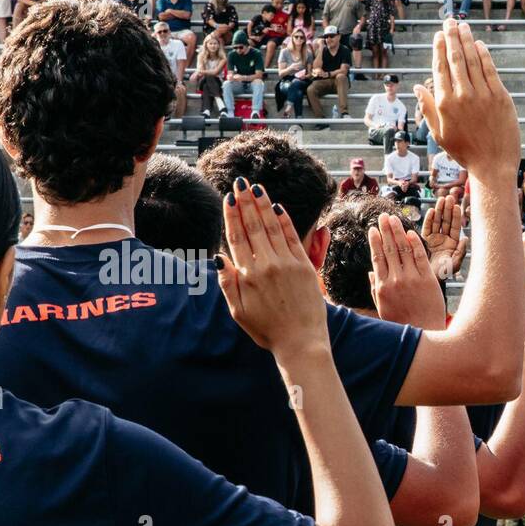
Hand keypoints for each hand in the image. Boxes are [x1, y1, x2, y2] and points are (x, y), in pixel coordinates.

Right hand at [217, 180, 326, 357]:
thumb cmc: (268, 330)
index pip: (236, 237)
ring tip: (257, 189)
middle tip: (241, 182)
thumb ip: (228, 284)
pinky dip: (285, 222)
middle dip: (246, 202)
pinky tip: (278, 208)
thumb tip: (219, 258)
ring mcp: (287, 264)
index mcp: (247, 275)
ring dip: (263, 206)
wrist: (301, 342)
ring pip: (272, 228)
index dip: (232, 216)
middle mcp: (266, 265)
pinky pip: (293, 238)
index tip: (228, 198)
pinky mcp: (305, 267)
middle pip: (253, 226)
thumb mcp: (239, 312)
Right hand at [368, 214, 446, 330]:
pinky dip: (415, 243)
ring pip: (403, 249)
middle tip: (383, 216)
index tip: (372, 229)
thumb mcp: (383, 308)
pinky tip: (411, 232)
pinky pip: (420, 257)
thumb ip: (375, 289)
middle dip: (385, 230)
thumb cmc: (402, 322)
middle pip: (389, 249)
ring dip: (398, 231)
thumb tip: (370, 273)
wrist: (424, 332)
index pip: (377, 257)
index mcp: (382, 286)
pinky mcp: (427, 279)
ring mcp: (411, 279)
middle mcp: (395, 280)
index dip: (375, 241)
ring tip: (395, 218)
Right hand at [415, 19, 520, 178]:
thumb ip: (427, 109)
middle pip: (455, 59)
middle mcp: (462, 96)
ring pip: (473, 60)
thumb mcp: (440, 134)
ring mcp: (483, 95)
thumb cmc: (465, 153)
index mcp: (444, 104)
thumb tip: (418, 87)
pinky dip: (484, 55)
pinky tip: (479, 44)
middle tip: (449, 22)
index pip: (440, 68)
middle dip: (451, 37)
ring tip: (463, 27)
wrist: (493, 166)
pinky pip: (490, 70)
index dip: (439, 49)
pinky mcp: (501, 97)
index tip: (438, 36)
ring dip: (467, 40)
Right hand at [422, 195, 468, 279]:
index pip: (455, 227)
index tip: (456, 205)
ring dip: (439, 211)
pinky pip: (427, 228)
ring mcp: (434, 239)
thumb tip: (465, 238)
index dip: (456, 216)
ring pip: (437, 222)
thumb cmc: (442, 275)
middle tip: (448, 197)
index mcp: (453, 244)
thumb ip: (460, 252)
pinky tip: (432, 211)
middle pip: (447, 221)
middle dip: (447, 209)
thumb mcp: (454, 264)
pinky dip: (429, 219)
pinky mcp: (424, 240)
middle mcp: (444, 240)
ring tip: (441, 199)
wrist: (427, 280)